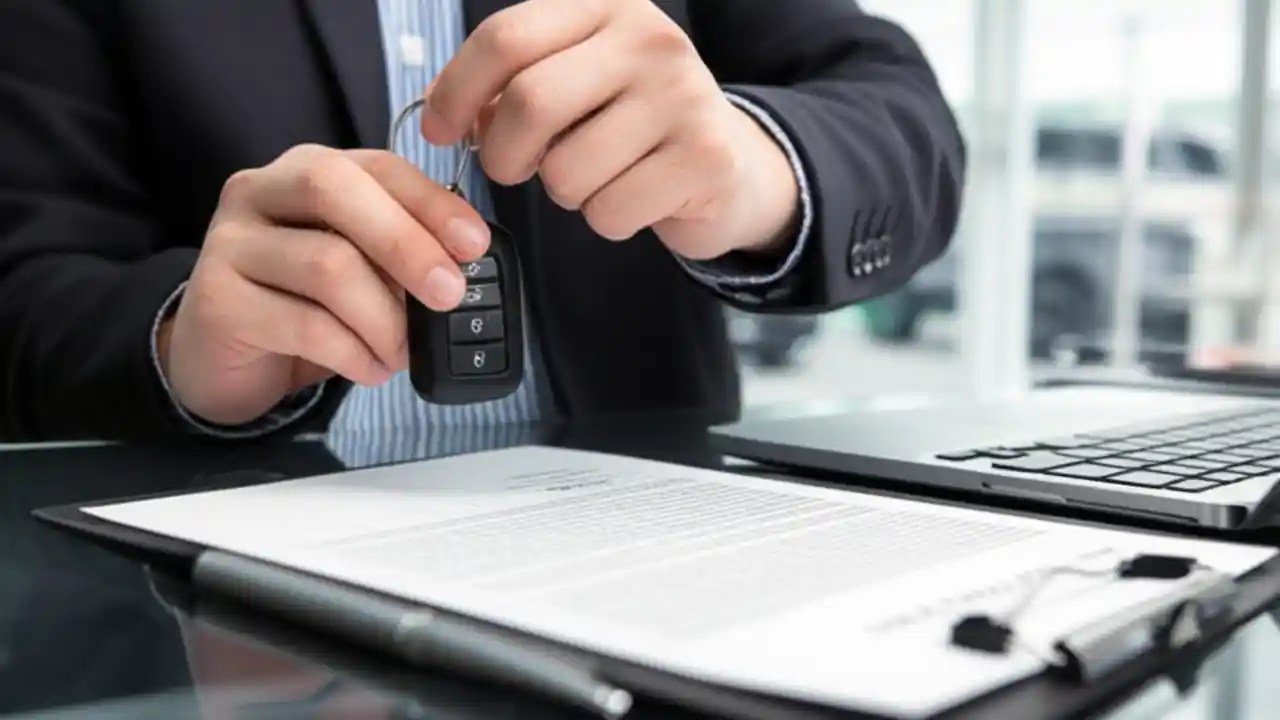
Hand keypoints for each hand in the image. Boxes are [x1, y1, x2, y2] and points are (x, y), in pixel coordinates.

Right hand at [158, 145, 491, 425]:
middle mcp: (260, 191)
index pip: (375, 166)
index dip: (430, 201)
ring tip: (402, 353)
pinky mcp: (217, 300)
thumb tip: (461, 269)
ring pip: (326, 266)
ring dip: (384, 319)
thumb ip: (401, 256)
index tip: (474, 244)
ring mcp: (229, 242)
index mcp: (306, 170)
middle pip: (334, 191)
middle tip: (448, 294)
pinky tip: (370, 368)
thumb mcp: (362, 272)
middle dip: (405, 243)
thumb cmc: (304, 306)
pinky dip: (354, 353)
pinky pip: (304, 324)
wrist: (223, 362)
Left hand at [421, 0, 799, 260]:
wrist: (730, 165)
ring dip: (564, 193)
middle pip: (530, 102)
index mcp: (606, 6)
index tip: (439, 128)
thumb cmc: (634, 124)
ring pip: (568, 170)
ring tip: (595, 177)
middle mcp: (649, 39)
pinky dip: (607, 220)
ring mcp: (683, 95)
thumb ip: (511, 82)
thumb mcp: (576, 80)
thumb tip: (441, 107)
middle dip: (503, 154)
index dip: (457, 90)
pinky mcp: (704, 157)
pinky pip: (610, 210)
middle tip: (511, 170)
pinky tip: (633, 198)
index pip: (506, 37)